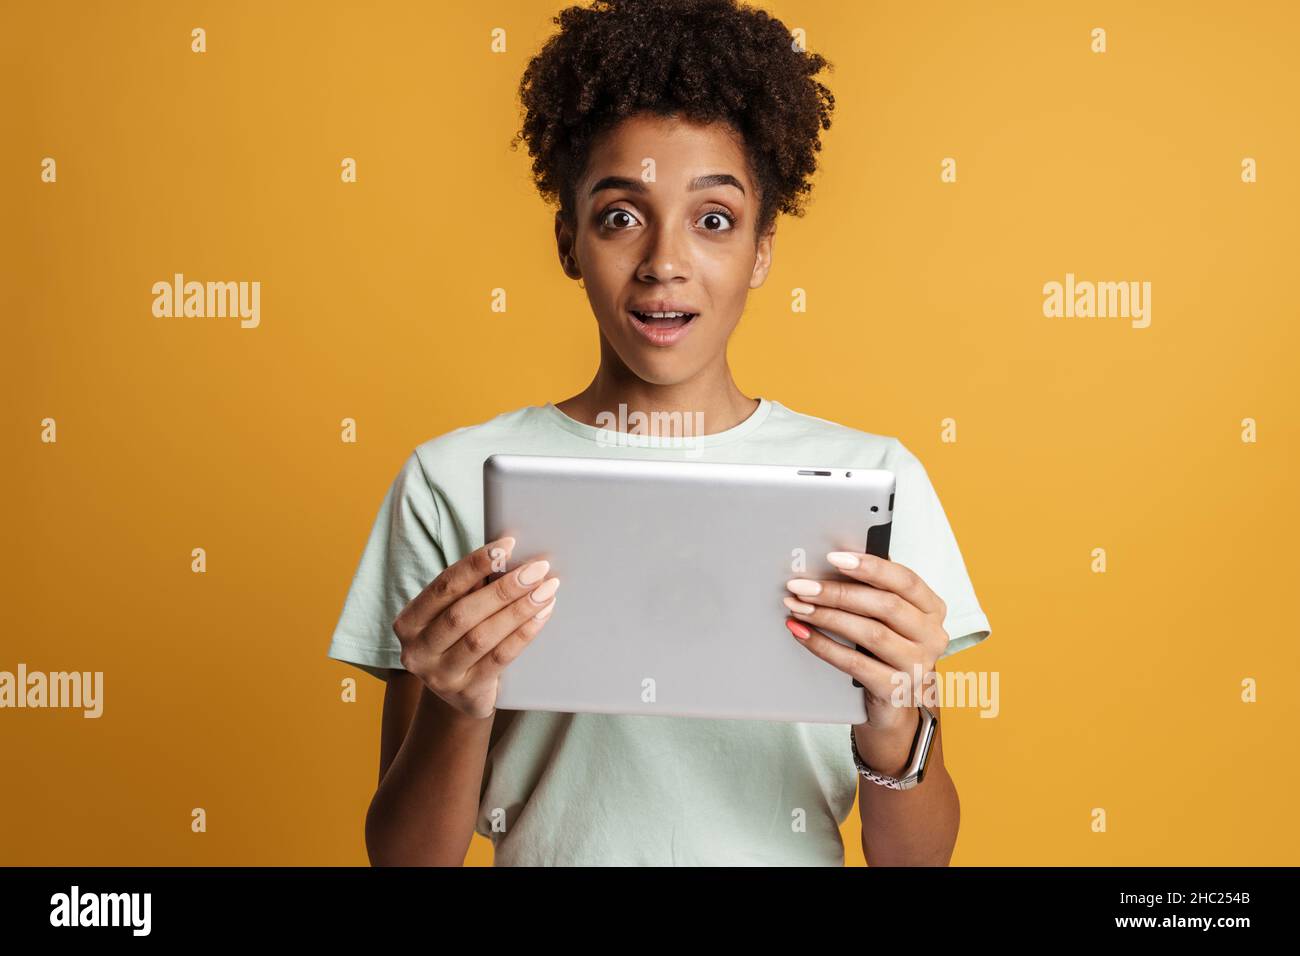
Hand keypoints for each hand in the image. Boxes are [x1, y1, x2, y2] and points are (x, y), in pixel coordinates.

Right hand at [391, 536, 560, 719]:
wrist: (459, 694)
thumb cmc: (459, 639)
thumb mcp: (454, 613)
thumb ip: (471, 588)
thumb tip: (507, 554)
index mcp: (409, 621)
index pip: (444, 586)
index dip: (476, 563)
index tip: (507, 545)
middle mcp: (418, 650)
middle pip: (463, 613)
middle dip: (504, 588)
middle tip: (537, 569)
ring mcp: (440, 676)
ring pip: (482, 637)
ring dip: (518, 610)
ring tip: (546, 590)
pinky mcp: (466, 693)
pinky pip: (499, 659)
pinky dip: (523, 634)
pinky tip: (541, 616)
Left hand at [783, 551, 947, 732]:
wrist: (893, 702)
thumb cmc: (886, 648)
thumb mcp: (889, 618)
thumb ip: (874, 589)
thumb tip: (835, 561)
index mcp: (932, 608)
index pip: (905, 580)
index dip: (869, 567)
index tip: (833, 558)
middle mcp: (932, 636)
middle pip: (885, 605)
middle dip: (837, 592)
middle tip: (802, 585)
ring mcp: (917, 665)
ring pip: (870, 632)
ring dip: (827, 616)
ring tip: (798, 606)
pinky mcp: (895, 689)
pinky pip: (854, 663)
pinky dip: (823, 646)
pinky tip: (802, 633)